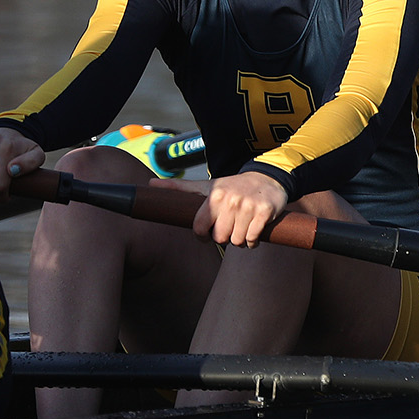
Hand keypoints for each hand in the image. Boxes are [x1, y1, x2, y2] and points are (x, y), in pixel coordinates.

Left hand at [158, 171, 288, 246]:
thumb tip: (150, 184)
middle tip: (228, 228)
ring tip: (241, 229)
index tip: (207, 234)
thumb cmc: (232, 186)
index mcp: (213, 196)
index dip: (202, 236)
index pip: (200, 228)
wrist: (267, 177)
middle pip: (220, 238)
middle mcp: (230, 201)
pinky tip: (252, 232)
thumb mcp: (206, 186)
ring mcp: (248, 207)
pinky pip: (253, 239)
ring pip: (237, 241)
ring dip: (239, 241)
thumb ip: (179, 187)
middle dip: (223, 237)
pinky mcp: (264, 213)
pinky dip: (252, 242)